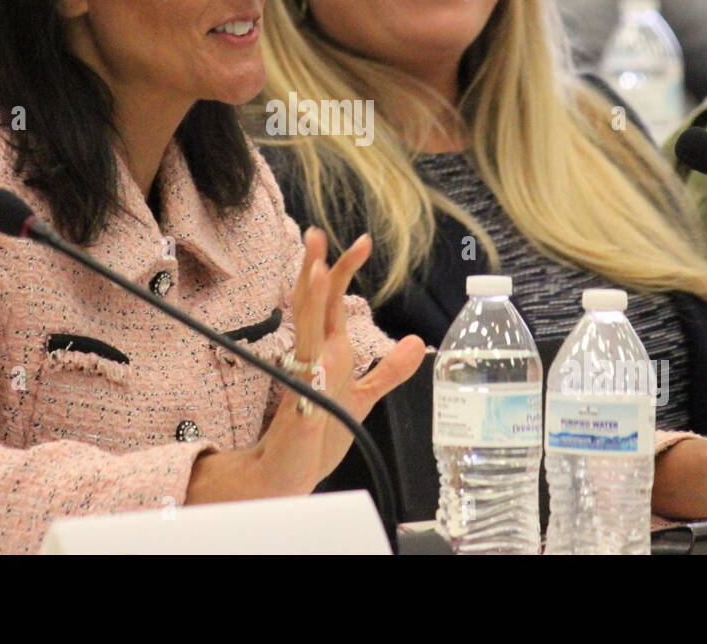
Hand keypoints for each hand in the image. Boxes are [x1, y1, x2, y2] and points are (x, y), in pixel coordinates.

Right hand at [186, 228, 425, 502]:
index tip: (361, 241)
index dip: (343, 270)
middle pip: (315, 297)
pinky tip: (313, 294)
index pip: (334, 301)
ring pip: (306, 313)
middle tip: (319, 230)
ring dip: (310, 279)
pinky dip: (311, 315)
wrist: (291, 475)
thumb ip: (389, 370)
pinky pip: (306, 344)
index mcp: (330, 351)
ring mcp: (307, 365)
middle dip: (318, 263)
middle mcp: (316, 352)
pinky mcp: (303, 383)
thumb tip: (414, 341)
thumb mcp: (364, 398)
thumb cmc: (318, 439)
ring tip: (315, 246)